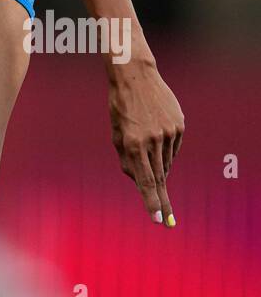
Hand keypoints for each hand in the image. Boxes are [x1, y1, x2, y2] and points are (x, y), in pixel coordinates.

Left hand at [108, 59, 183, 225]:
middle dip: (162, 201)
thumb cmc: (121, 107)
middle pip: (160, 177)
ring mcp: (169, 132)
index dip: (151, 201)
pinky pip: (174, 148)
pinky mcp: (179, 125)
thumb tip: (140, 182)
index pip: (145, 179)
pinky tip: (156, 135)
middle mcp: (153, 139)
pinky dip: (166, 148)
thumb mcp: (116, 133)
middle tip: (168, 220)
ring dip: (159, 165)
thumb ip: (127, 159)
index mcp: (133, 143)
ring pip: (166, 162)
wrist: (136, 76)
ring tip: (147, 148)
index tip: (158, 219)